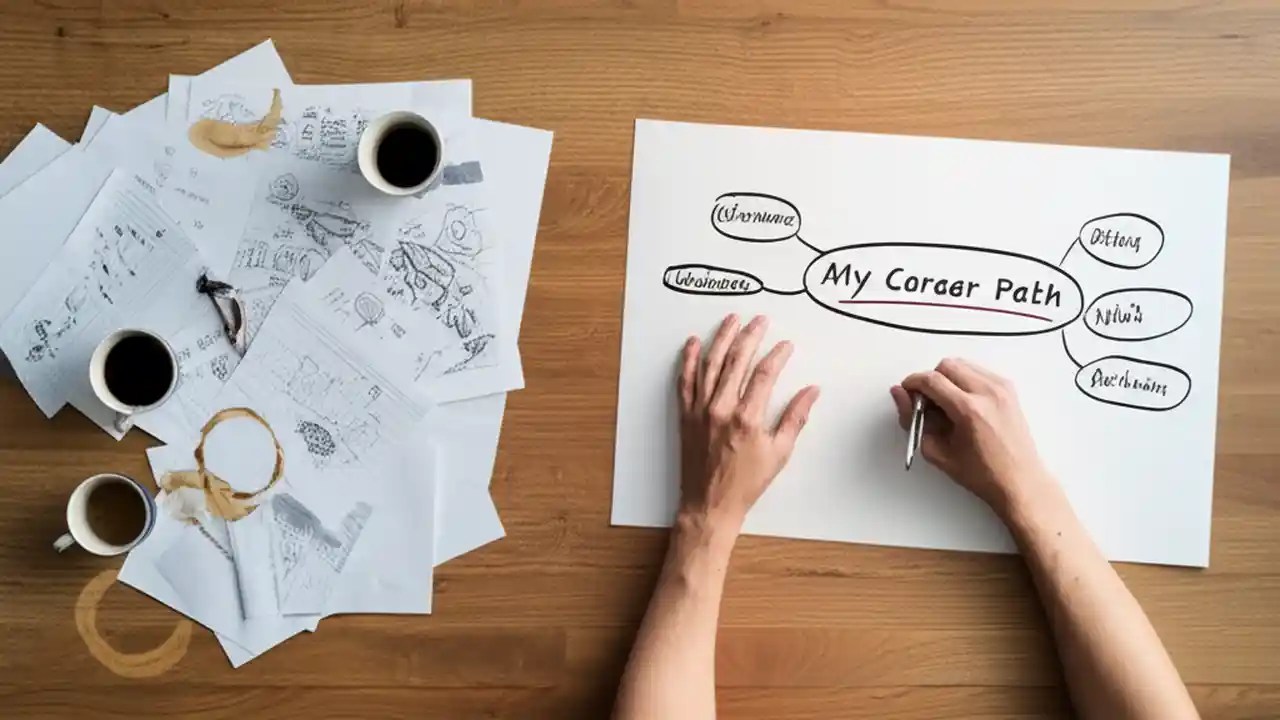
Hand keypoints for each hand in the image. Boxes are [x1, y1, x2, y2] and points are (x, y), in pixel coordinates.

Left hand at [677, 314, 820, 533]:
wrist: (709, 504)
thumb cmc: (746, 483)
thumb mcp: (780, 453)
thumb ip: (795, 418)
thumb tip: (812, 391)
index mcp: (748, 418)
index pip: (764, 374)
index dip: (777, 355)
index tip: (786, 345)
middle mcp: (721, 409)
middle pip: (737, 360)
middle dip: (750, 336)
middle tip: (760, 320)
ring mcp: (700, 410)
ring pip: (710, 364)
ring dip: (721, 338)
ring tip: (731, 320)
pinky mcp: (686, 415)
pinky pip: (685, 380)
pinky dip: (688, 359)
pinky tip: (693, 342)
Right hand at [890, 358, 1055, 516]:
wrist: (1019, 481)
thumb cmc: (983, 473)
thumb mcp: (937, 451)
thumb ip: (912, 419)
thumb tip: (900, 395)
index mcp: (969, 410)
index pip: (931, 380)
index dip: (912, 383)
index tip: (907, 391)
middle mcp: (988, 394)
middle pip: (946, 365)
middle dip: (931, 379)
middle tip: (927, 402)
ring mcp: (1001, 389)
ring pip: (963, 364)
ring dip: (948, 378)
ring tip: (947, 404)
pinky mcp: (1009, 390)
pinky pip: (979, 371)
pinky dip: (965, 380)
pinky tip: (964, 402)